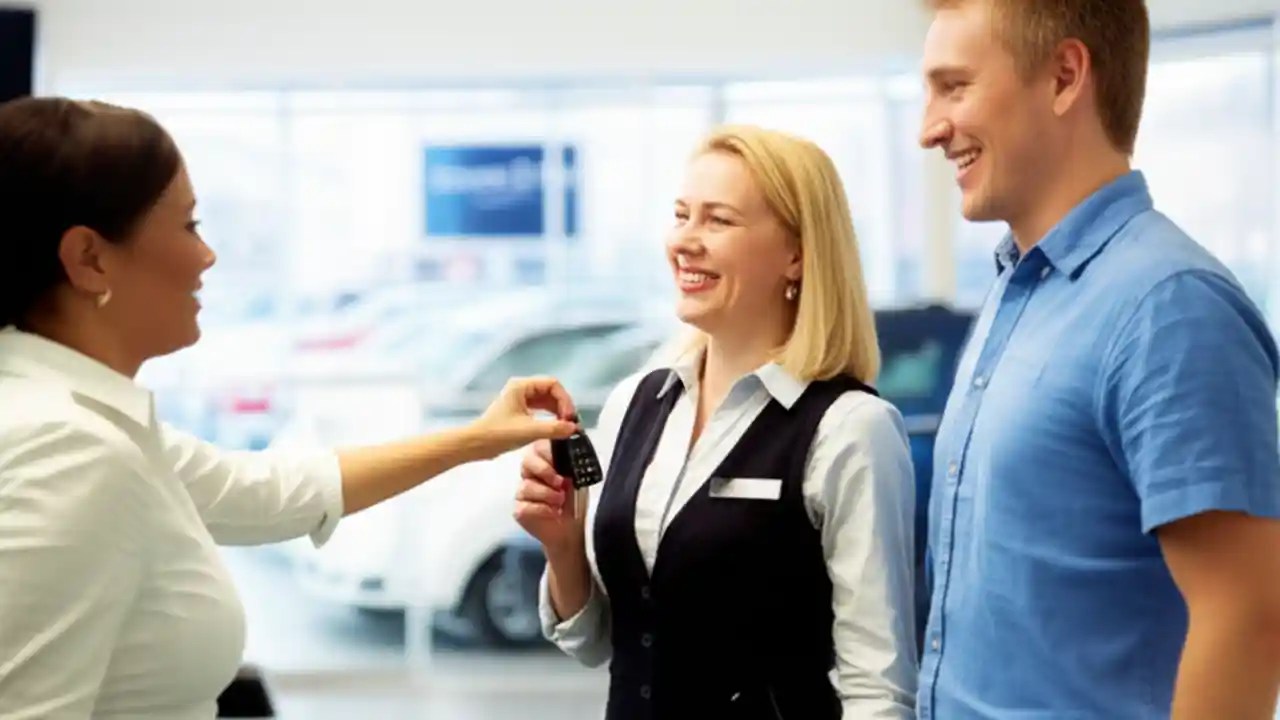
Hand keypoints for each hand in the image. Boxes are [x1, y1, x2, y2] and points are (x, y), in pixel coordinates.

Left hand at [472, 376, 578, 455]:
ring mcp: (520, 398)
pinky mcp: (519, 410)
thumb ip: (553, 428)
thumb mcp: (528, 431)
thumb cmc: (499, 434)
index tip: (569, 417)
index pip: (552, 384)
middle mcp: (521, 388)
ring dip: (557, 411)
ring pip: (546, 400)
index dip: (564, 399)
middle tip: (569, 423)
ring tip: (565, 426)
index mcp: (521, 386)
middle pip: (550, 390)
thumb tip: (574, 428)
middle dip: (562, 405)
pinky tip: (555, 427)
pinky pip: (540, 408)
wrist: (475, 444)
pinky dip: (549, 416)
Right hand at [513, 439, 582, 556]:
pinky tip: (553, 512)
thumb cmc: (575, 501)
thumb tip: (578, 426)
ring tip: (560, 502)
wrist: (572, 530)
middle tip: (560, 483)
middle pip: (527, 462)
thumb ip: (575, 454)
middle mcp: (531, 475)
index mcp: (545, 463)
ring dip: (548, 494)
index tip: (559, 461)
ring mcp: (523, 492)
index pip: (538, 447)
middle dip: (545, 471)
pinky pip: (525, 505)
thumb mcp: (579, 476)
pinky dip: (543, 509)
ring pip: (527, 485)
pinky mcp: (519, 509)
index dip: (547, 452)